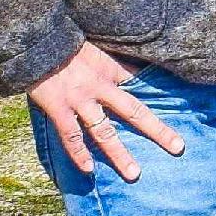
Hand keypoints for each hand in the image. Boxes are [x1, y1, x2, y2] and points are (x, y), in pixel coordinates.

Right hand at [30, 44, 182, 182]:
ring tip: (134, 173)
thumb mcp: (97, 48)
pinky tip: (89, 170)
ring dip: (119, 154)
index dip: (163, 97)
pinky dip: (79, 154)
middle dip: (157, 130)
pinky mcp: (58, 109)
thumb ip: (115, 62)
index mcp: (111, 70)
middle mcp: (100, 88)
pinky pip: (71, 136)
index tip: (178, 112)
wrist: (37, 42)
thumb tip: (138, 69)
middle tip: (177, 147)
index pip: (142, 85)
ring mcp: (80, 101)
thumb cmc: (66, 43)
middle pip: (135, 112)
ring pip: (104, 131)